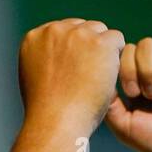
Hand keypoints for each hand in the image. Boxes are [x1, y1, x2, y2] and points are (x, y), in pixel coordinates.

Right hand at [18, 18, 124, 136]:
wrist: (55, 123)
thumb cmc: (47, 112)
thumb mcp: (34, 79)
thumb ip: (45, 59)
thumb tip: (61, 53)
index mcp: (34, 37)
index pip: (64, 30)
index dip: (74, 51)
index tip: (74, 72)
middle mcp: (54, 30)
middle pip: (83, 28)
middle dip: (88, 48)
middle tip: (87, 78)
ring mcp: (77, 35)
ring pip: (101, 32)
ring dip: (103, 52)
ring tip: (95, 80)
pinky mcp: (99, 43)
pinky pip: (116, 40)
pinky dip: (116, 58)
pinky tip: (106, 78)